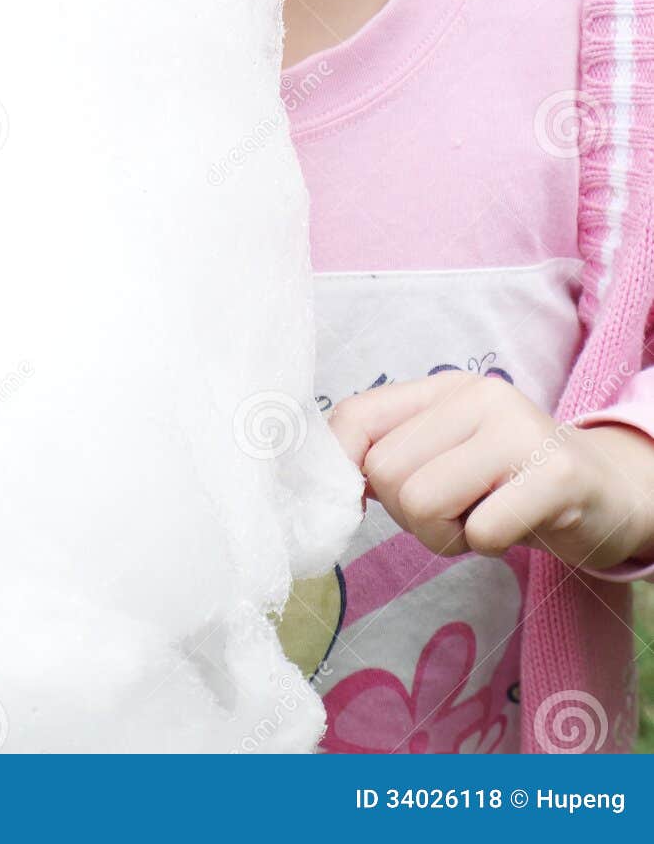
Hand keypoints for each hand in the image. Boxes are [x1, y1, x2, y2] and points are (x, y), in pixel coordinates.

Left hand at [327, 370, 653, 570]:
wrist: (609, 493)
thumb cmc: (512, 483)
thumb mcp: (449, 455)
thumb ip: (392, 454)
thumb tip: (325, 482)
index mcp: (442, 388)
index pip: (354, 417)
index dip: (338, 470)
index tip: (357, 504)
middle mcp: (478, 395)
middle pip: (386, 473)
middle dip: (409, 515)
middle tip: (455, 513)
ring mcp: (518, 430)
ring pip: (421, 503)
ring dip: (447, 535)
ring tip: (482, 520)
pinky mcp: (554, 474)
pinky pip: (480, 532)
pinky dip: (488, 546)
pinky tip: (515, 528)